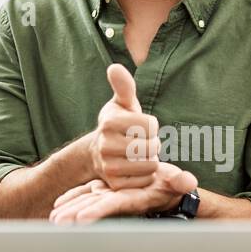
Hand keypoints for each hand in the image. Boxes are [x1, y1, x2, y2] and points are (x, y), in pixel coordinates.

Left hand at [49, 162, 197, 224]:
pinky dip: (73, 198)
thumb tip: (188, 182)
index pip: (112, 205)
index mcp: (133, 199)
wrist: (166, 187)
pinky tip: (59, 203)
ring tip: (52, 219)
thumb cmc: (173, 185)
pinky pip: (86, 194)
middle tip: (56, 223)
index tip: (81, 219)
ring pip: (86, 202)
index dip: (97, 211)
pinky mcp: (106, 190)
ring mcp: (111, 195)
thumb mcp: (179, 182)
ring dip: (69, 210)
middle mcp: (119, 199)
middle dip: (75, 215)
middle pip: (93, 207)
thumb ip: (182, 182)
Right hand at [86, 64, 159, 190]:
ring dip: (151, 160)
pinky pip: (146, 180)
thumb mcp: (122, 104)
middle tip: (141, 143)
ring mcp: (109, 166)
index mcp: (109, 121)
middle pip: (152, 146)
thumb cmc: (118, 124)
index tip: (141, 126)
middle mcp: (105, 144)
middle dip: (153, 144)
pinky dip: (146, 175)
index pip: (151, 125)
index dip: (152, 126)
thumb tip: (114, 67)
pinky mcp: (115, 184)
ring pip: (151, 164)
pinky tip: (136, 168)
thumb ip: (123, 86)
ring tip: (138, 155)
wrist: (98, 153)